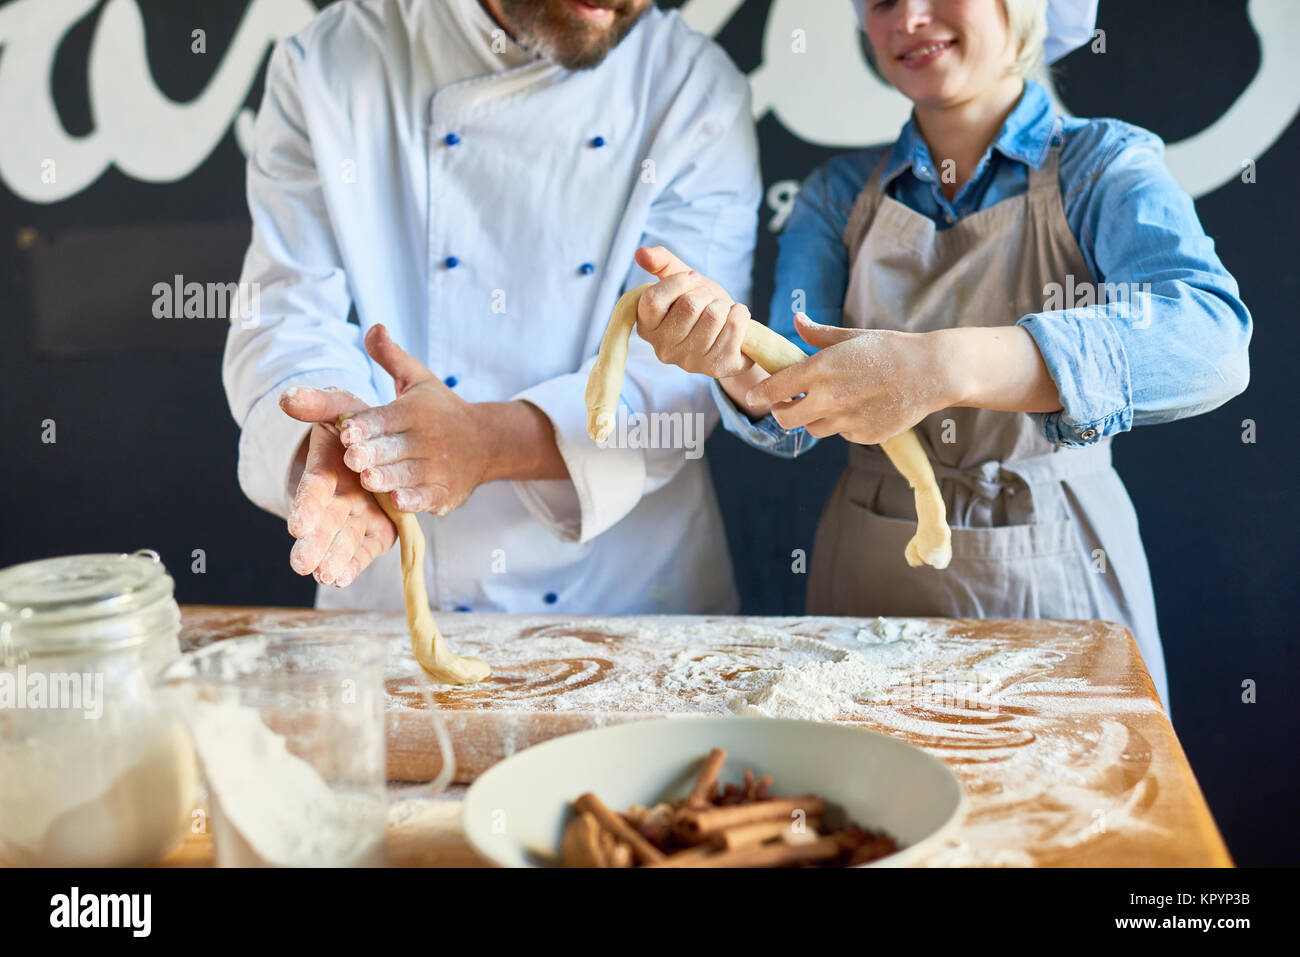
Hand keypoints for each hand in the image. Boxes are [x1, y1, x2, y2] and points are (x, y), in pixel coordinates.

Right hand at [279, 387, 396, 586]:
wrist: (385, 449)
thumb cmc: (355, 427)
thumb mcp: (339, 406)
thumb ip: (318, 402)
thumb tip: (287, 397)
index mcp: (327, 470)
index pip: (315, 489)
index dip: (306, 506)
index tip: (297, 525)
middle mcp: (339, 498)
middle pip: (324, 523)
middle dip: (314, 543)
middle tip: (303, 564)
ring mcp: (358, 517)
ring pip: (343, 540)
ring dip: (333, 558)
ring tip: (324, 576)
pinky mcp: (379, 531)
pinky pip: (366, 549)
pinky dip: (353, 564)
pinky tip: (341, 578)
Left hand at [333, 325, 495, 514]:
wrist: (486, 442)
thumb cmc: (440, 409)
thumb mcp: (418, 378)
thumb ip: (390, 356)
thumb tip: (373, 327)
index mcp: (417, 410)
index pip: (387, 417)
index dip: (366, 425)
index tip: (346, 431)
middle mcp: (429, 438)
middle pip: (395, 448)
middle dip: (373, 453)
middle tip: (353, 458)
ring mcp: (439, 467)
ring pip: (408, 473)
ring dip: (388, 477)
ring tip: (368, 479)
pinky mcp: (446, 492)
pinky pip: (427, 497)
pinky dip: (414, 499)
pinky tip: (398, 500)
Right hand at [631, 246, 755, 379]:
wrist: (730, 331)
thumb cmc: (702, 304)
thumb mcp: (681, 280)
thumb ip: (661, 263)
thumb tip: (641, 253)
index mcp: (647, 326)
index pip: (653, 299)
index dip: (679, 282)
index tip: (692, 279)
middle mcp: (663, 349)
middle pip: (689, 305)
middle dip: (706, 294)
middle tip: (707, 302)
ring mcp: (690, 362)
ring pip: (714, 314)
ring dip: (723, 306)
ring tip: (719, 314)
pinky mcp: (717, 368)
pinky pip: (735, 326)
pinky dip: (740, 314)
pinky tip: (733, 322)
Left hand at [745, 314, 952, 444]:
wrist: (932, 372)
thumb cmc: (891, 348)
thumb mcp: (853, 337)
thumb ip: (819, 335)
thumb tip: (796, 320)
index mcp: (821, 369)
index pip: (774, 389)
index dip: (759, 395)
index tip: (752, 398)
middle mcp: (829, 398)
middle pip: (785, 419)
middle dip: (781, 413)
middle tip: (785, 405)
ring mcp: (846, 421)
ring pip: (813, 429)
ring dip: (814, 418)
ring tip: (831, 402)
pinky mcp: (863, 436)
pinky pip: (841, 435)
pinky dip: (843, 425)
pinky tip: (861, 408)